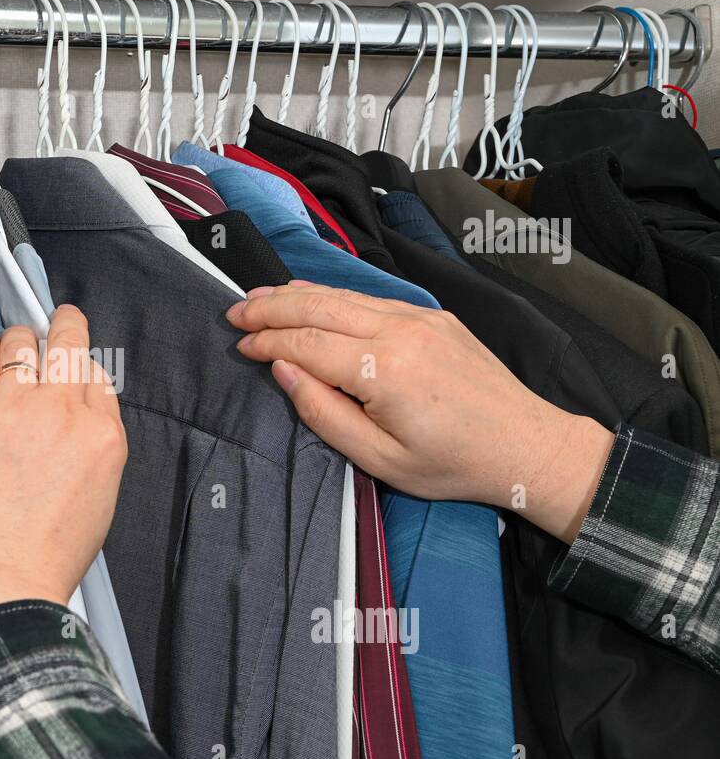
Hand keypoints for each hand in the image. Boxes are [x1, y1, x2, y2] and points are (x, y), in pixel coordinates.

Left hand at [0, 305, 126, 643]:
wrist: (1, 585)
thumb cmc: (46, 558)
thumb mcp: (101, 501)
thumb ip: (95, 447)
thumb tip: (79, 417)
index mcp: (103, 436)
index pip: (96, 375)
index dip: (80, 369)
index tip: (68, 369)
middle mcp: (64, 412)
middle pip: (67, 342)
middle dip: (62, 327)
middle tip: (53, 324)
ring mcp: (15, 407)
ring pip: (20, 342)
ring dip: (16, 343)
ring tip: (8, 355)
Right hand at [228, 281, 613, 542]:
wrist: (524, 444)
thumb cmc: (451, 464)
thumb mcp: (378, 458)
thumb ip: (323, 413)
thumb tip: (284, 370)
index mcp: (384, 371)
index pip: (306, 344)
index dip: (267, 342)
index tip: (240, 346)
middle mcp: (400, 331)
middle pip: (318, 307)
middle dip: (271, 307)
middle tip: (234, 312)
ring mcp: (419, 318)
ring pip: (342, 295)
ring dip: (296, 295)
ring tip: (259, 298)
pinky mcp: (432, 316)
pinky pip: (369, 299)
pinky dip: (332, 297)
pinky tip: (310, 298)